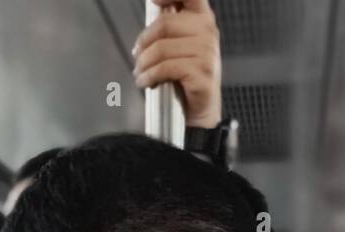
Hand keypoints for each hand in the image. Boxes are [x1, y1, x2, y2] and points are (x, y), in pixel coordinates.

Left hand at [134, 0, 221, 128]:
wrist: (200, 109)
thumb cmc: (186, 76)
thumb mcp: (181, 45)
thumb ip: (169, 27)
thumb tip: (152, 10)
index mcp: (203, 19)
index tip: (153, 1)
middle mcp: (207, 31)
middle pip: (165, 24)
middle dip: (144, 42)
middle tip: (137, 56)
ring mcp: (206, 52)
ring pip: (161, 48)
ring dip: (143, 64)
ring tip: (140, 73)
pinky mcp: (201, 73)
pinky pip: (165, 68)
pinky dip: (149, 76)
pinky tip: (145, 82)